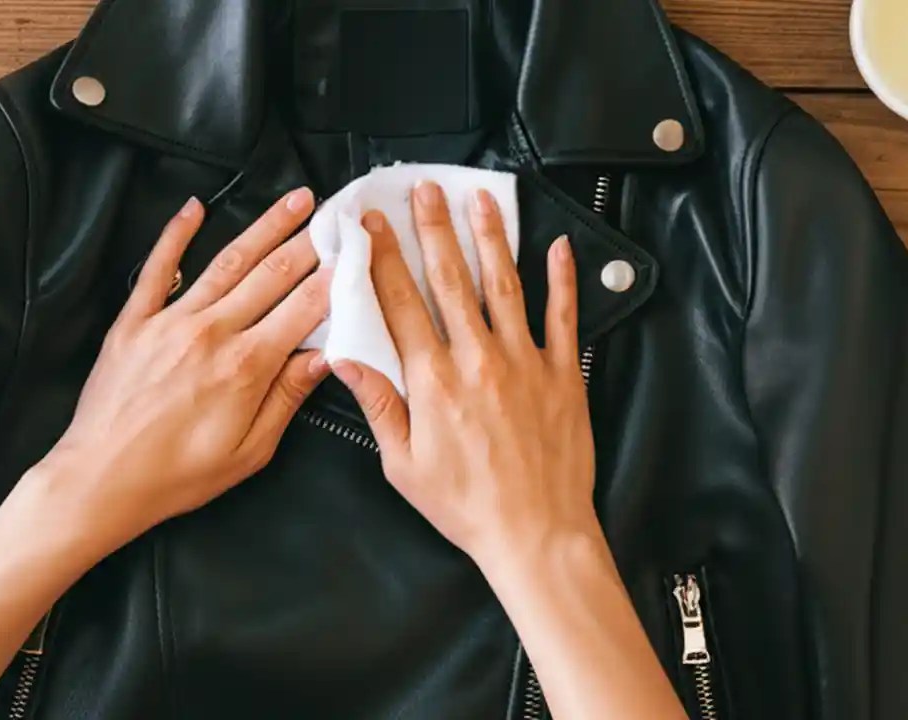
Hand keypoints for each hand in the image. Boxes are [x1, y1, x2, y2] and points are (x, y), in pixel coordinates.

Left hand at [33, 190, 330, 550]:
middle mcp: (212, 332)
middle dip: (311, 239)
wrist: (101, 480)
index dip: (336, 275)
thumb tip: (326, 357)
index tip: (358, 249)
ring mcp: (171, 321)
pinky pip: (158, 268)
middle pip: (273, 273)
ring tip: (295, 199)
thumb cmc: (177, 476)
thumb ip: (287, 398)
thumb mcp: (249, 451)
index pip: (305, 307)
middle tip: (337, 212)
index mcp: (246, 366)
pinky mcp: (134, 321)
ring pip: (228, 261)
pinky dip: (176, 235)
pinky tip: (194, 208)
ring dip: (266, 225)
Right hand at [331, 181, 597, 571]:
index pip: (400, 303)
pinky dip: (562, 280)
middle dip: (432, 229)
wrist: (535, 533)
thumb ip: (379, 406)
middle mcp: (478, 360)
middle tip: (423, 190)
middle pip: (450, 279)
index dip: (382, 257)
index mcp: (433, 381)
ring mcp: (524, 362)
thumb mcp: (404, 465)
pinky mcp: (562, 374)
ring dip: (489, 238)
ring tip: (479, 200)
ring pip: (503, 284)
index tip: (370, 224)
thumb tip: (345, 361)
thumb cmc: (467, 506)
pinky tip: (558, 246)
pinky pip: (562, 316)